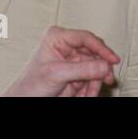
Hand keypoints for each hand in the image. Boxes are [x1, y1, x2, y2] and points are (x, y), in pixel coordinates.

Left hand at [2, 26, 119, 96]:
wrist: (24, 100)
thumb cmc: (30, 84)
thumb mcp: (56, 74)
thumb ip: (82, 69)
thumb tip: (104, 65)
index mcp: (57, 37)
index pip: (85, 38)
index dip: (101, 48)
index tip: (112, 59)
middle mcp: (66, 47)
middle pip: (94, 53)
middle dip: (99, 68)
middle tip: (106, 78)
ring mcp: (72, 61)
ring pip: (95, 67)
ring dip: (95, 82)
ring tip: (90, 93)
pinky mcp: (75, 74)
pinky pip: (92, 78)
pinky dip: (92, 88)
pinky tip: (87, 94)